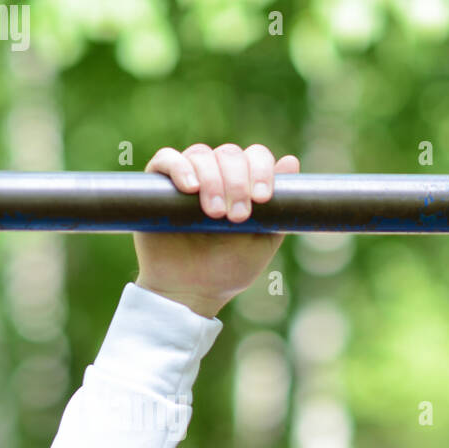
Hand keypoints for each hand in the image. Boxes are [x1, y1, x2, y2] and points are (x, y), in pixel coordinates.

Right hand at [132, 143, 300, 317]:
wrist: (190, 291)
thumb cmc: (228, 270)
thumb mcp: (262, 242)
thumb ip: (277, 208)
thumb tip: (290, 161)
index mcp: (243, 184)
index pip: (255, 157)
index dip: (261, 171)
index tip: (261, 199)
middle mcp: (216, 174)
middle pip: (230, 154)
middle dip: (237, 183)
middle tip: (236, 216)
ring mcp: (187, 176)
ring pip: (201, 154)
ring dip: (212, 180)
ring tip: (214, 214)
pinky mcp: (157, 183)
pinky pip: (166, 158)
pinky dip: (179, 167)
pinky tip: (190, 188)